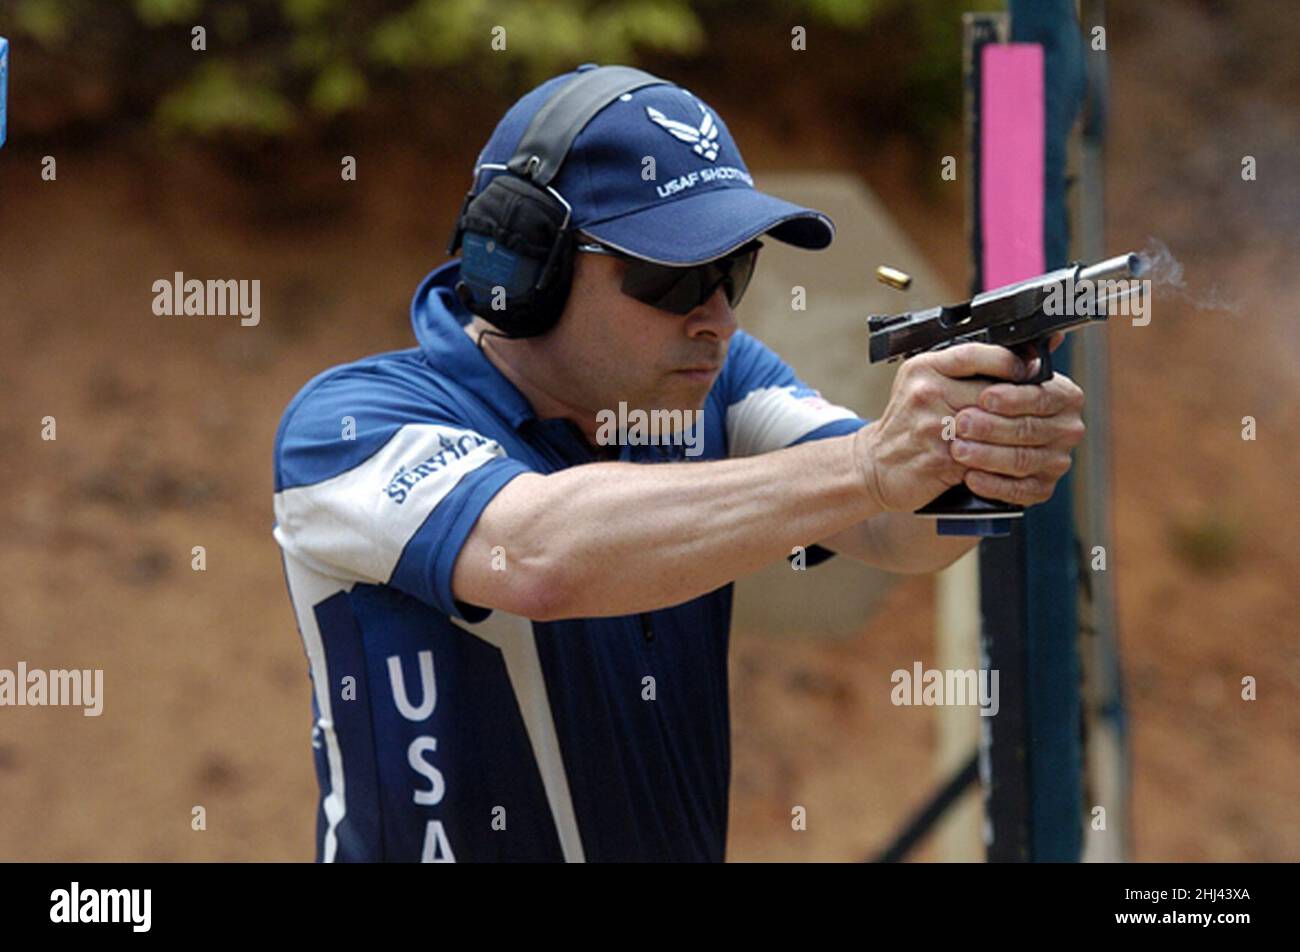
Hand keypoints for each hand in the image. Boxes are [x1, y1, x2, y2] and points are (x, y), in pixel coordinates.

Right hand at [858, 342, 1029, 512]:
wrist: (874, 464)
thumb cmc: (907, 423)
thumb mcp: (923, 384)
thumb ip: (961, 370)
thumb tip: (1020, 354)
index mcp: (922, 368)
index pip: (972, 354)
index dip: (1006, 361)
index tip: (1027, 369)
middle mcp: (924, 393)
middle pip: (988, 392)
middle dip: (1016, 402)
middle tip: (1036, 408)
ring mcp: (931, 427)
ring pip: (990, 426)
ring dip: (1011, 433)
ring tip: (1024, 434)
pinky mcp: (938, 459)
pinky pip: (982, 455)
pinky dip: (997, 458)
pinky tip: (1004, 457)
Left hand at [948, 335, 1085, 506]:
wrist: (968, 443)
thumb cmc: (981, 404)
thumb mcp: (992, 374)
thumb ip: (1009, 357)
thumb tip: (1047, 333)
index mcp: (1063, 396)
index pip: (1042, 396)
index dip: (1012, 398)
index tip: (984, 396)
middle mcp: (1066, 429)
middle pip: (1029, 429)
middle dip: (992, 427)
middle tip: (961, 423)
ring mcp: (1056, 461)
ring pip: (1022, 460)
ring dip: (987, 456)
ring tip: (958, 449)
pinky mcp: (1041, 488)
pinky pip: (1019, 492)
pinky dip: (993, 485)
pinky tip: (971, 477)